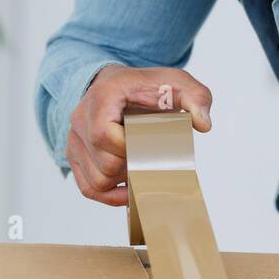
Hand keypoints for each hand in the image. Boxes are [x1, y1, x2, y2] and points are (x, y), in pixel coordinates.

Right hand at [65, 65, 212, 204]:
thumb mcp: (177, 83)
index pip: (104, 135)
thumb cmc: (145, 86)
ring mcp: (74, 138)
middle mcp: (81, 117)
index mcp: (103, 96)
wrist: (118, 84)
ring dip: (123, 182)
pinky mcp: (75, 155)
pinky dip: (110, 195)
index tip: (152, 147)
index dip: (130, 149)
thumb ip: (196, 98)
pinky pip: (88, 187)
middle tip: (153, 159)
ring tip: (142, 168)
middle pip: (104, 163)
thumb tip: (203, 124)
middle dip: (132, 166)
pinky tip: (130, 190)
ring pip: (96, 180)